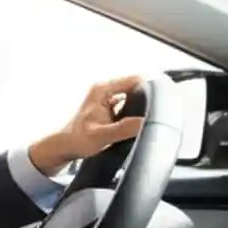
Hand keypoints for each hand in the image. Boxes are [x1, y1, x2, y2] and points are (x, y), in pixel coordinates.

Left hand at [28, 75, 148, 175]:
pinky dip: (136, 112)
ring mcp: (107, 99)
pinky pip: (129, 106)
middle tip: (159, 112)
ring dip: (142, 106)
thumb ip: (125, 128)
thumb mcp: (102, 135)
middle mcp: (105, 90)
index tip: (163, 100)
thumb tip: (146, 122)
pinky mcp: (110, 109)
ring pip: (134, 97)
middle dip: (148, 98)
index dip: (150, 88)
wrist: (64, 148)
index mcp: (102, 90)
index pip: (135, 79)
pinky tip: (140, 122)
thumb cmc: (77, 140)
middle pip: (136, 87)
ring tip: (151, 118)